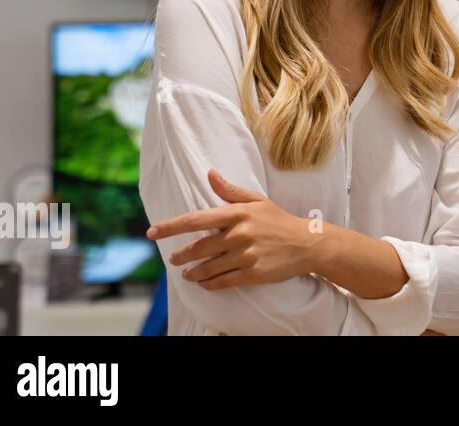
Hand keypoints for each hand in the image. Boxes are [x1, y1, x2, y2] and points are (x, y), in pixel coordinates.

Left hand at [147, 169, 318, 290]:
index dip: (169, 227)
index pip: (195, 220)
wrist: (307, 243)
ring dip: (193, 273)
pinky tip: (204, 283)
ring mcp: (246, 255)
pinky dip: (209, 284)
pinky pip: (222, 281)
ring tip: (187, 274)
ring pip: (208, 268)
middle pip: (198, 248)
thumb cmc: (279, 220)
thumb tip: (209, 174)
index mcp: (237, 213)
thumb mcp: (257, 200)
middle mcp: (239, 234)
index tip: (152, 232)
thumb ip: (230, 190)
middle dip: (180, 256)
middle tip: (173, 259)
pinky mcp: (253, 273)